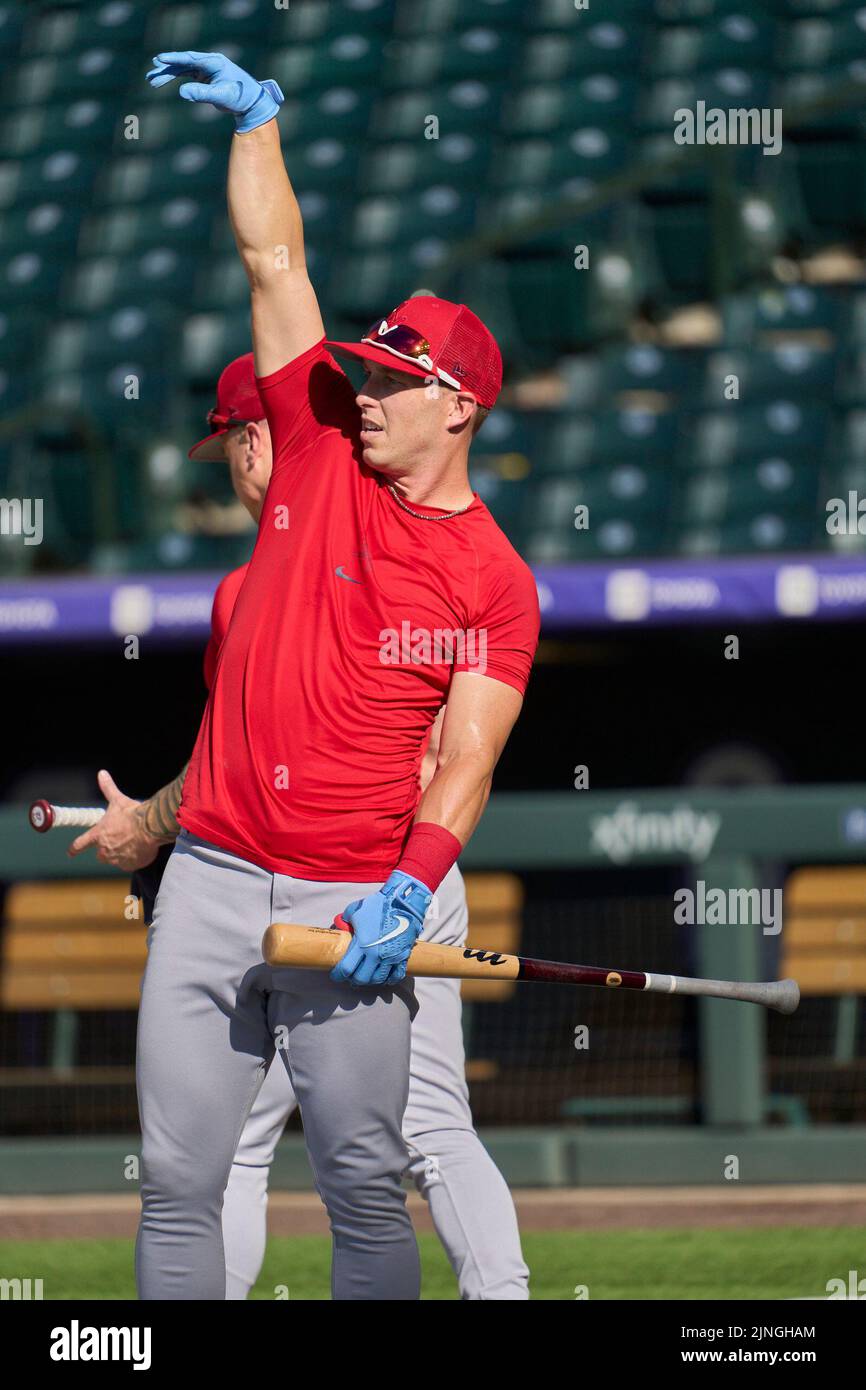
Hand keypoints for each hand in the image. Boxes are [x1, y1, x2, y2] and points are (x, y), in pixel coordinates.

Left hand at [68, 769, 160, 871]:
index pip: (80, 844)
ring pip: (116, 859)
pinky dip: (133, 859)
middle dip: (107, 849)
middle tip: (120, 840)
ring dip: (122, 854)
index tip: (70, 853)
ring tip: (134, 842)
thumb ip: (108, 788)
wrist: (150, 827)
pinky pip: (129, 864)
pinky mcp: (129, 865)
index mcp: (98, 835)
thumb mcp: (118, 800)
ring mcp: (116, 859)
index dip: (74, 848)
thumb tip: (101, 773)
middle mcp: (104, 850)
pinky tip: (141, 850)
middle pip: (100, 855)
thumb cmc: (132, 814)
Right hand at [146, 51, 283, 132]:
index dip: (174, 59)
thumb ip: (202, 94)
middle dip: (166, 69)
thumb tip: (181, 93)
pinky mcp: (204, 77)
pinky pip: (186, 76)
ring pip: (182, 70)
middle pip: (183, 63)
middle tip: (151, 75)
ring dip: (167, 75)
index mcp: (214, 62)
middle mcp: (208, 63)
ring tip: (152, 81)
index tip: (160, 60)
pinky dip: (175, 79)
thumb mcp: (221, 97)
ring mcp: (205, 69)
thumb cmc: (239, 97)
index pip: (190, 59)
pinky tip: (163, 83)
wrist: (251, 101)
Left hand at [330, 871, 431, 987]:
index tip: (336, 976)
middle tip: (350, 978)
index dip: (338, 975)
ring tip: (366, 978)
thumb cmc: (379, 904)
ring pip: (378, 979)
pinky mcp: (403, 956)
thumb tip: (340, 925)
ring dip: (370, 981)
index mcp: (362, 944)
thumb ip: (345, 920)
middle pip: (362, 978)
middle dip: (353, 980)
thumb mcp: (355, 910)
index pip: (346, 969)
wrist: (404, 902)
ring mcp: (391, 957)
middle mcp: (376, 954)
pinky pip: (396, 975)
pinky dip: (389, 979)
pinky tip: (384, 979)